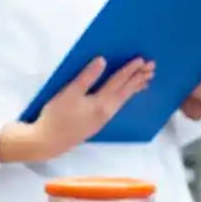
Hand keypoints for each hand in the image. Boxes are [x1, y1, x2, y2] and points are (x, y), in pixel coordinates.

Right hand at [31, 56, 154, 158]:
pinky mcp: (97, 123)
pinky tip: (125, 97)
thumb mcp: (69, 93)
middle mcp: (106, 111)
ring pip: (123, 100)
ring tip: (146, 81)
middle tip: (152, 67)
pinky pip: (118, 106)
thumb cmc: (56, 116)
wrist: (48, 142)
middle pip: (126, 91)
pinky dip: (126, 97)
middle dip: (138, 78)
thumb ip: (87, 77)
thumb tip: (102, 60)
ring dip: (134, 88)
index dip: (129, 69)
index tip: (141, 59)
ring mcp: (103, 119)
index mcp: (100, 102)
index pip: (118, 82)